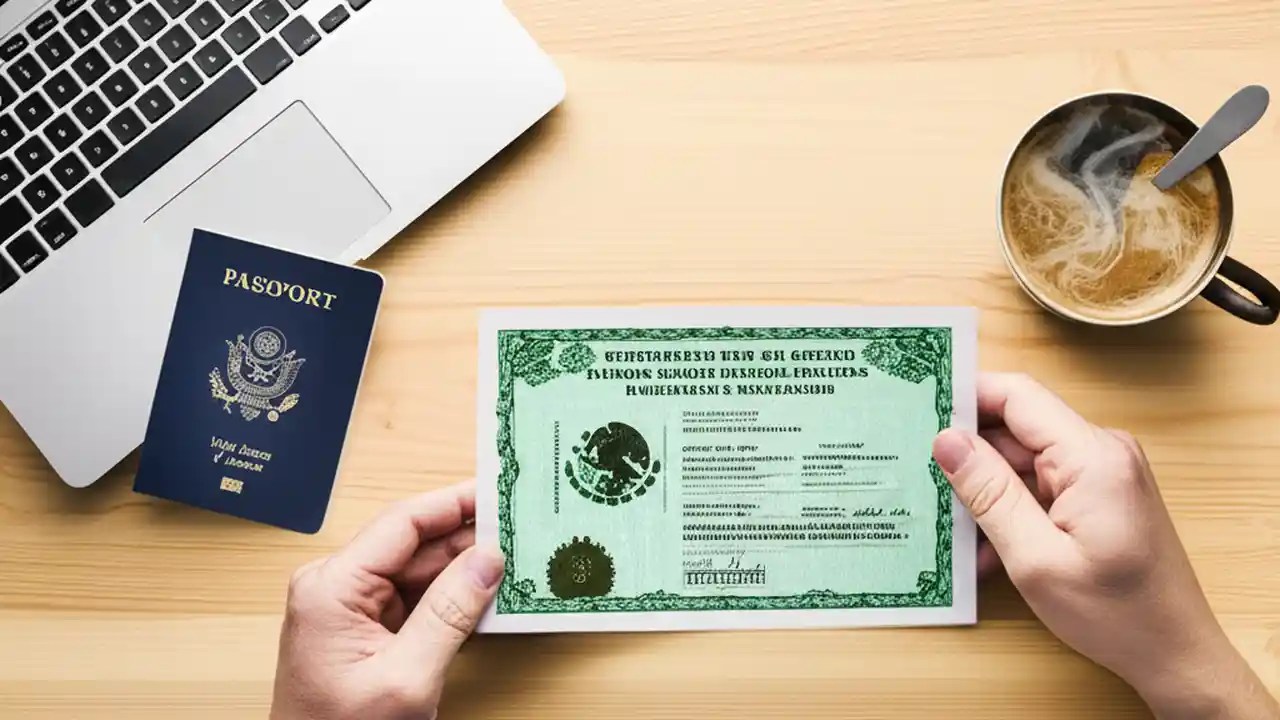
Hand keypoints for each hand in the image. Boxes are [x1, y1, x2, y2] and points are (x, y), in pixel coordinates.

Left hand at [270, 482, 503, 719]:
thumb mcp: (406, 678)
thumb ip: (450, 613)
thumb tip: (487, 560)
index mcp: (332, 586)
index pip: (403, 522)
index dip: (454, 503)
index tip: (498, 491)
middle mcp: (334, 587)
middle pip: (415, 544)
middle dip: (468, 538)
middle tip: (520, 528)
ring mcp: (348, 609)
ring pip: (419, 573)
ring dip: (465, 570)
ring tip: (515, 559)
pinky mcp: (364, 631)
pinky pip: (415, 600)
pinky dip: (452, 599)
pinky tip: (488, 596)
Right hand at [933, 373, 1277, 719]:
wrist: (1177, 654)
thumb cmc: (1121, 616)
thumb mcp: (1037, 560)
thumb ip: (989, 494)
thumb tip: (947, 441)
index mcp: (1093, 457)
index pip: (1017, 396)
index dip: (965, 397)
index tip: (919, 410)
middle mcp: (1103, 452)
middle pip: (1016, 428)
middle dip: (968, 454)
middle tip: (921, 480)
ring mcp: (1103, 472)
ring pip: (1022, 460)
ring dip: (987, 491)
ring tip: (954, 527)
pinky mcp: (1100, 493)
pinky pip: (1040, 484)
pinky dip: (1011, 509)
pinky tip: (989, 547)